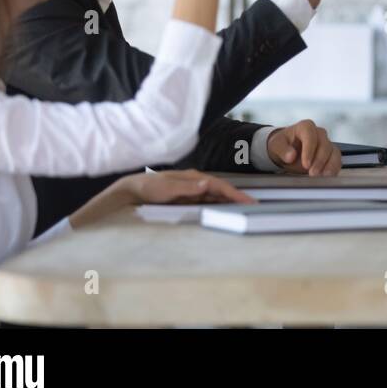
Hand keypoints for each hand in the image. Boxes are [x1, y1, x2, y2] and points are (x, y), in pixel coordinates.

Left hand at [70, 169, 254, 227]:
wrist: (132, 190)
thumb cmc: (148, 188)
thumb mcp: (165, 189)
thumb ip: (186, 188)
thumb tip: (206, 185)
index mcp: (193, 178)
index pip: (219, 186)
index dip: (234, 193)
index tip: (248, 201)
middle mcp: (195, 183)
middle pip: (221, 190)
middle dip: (237, 197)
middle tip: (254, 206)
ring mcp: (192, 190)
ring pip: (216, 196)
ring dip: (230, 201)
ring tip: (245, 209)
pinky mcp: (187, 198)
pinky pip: (208, 201)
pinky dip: (219, 205)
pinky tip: (225, 210)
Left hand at [267, 120, 341, 176]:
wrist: (288, 150)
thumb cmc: (283, 144)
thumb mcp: (277, 145)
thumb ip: (282, 150)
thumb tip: (291, 156)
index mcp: (305, 127)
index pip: (310, 135)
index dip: (309, 150)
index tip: (306, 164)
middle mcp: (318, 133)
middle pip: (324, 144)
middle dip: (319, 160)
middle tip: (312, 174)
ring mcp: (326, 143)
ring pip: (333, 152)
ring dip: (329, 165)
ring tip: (322, 177)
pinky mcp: (331, 153)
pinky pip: (337, 159)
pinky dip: (334, 168)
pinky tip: (328, 176)